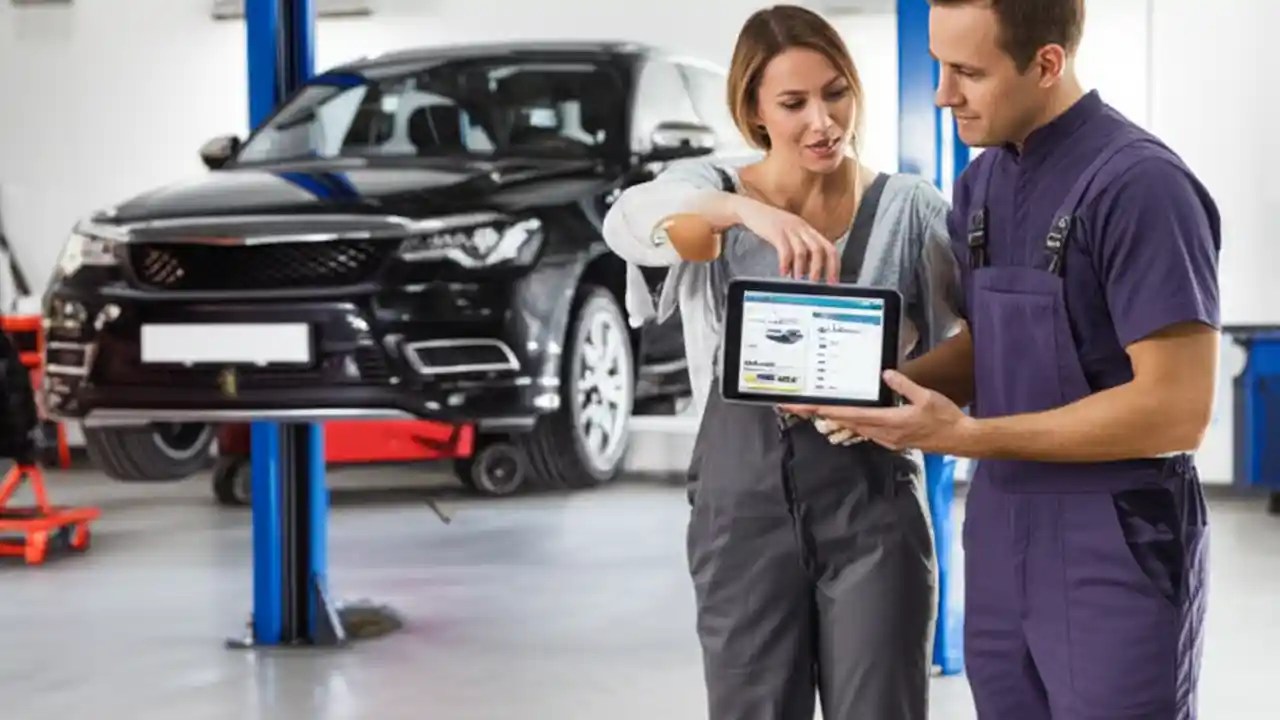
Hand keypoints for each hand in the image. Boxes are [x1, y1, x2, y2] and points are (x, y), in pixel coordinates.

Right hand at [734, 196, 839, 282]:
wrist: (752, 210)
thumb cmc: (772, 225)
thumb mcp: (791, 234)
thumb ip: (801, 249)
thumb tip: (808, 270)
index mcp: (809, 230)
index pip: (829, 247)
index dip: (834, 265)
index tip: (833, 281)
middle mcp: (802, 228)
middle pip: (819, 248)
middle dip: (820, 268)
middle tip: (816, 283)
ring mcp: (789, 229)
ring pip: (803, 249)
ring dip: (802, 267)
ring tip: (798, 279)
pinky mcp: (776, 231)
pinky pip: (784, 249)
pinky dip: (785, 263)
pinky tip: (783, 272)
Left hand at [782, 370, 974, 453]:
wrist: (960, 439)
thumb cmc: (945, 417)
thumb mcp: (926, 396)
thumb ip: (904, 385)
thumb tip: (886, 373)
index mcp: (890, 421)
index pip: (852, 415)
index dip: (829, 411)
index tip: (810, 408)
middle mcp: (884, 433)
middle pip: (847, 422)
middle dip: (822, 414)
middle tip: (798, 407)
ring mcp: (888, 439)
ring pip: (855, 428)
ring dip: (836, 419)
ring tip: (816, 411)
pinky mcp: (893, 440)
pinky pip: (867, 432)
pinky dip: (854, 424)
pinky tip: (849, 419)